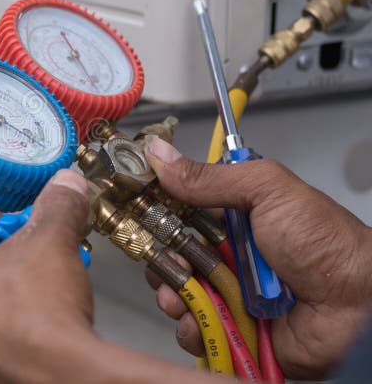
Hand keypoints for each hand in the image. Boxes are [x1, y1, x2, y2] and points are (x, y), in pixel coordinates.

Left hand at [0, 169, 223, 383]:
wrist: (61, 380)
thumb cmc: (40, 318)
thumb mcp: (51, 242)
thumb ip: (55, 205)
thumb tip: (65, 184)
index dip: (4, 223)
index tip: (24, 224)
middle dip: (2, 259)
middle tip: (35, 256)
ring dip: (1, 295)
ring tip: (38, 291)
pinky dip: (1, 331)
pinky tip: (32, 326)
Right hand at [143, 136, 371, 379]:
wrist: (361, 308)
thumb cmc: (328, 244)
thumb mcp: (267, 192)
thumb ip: (209, 177)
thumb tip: (159, 155)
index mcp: (233, 215)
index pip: (179, 208)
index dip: (156, 211)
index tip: (137, 212)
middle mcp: (227, 252)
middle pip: (171, 253)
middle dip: (161, 259)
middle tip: (168, 261)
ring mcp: (228, 291)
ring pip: (177, 292)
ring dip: (172, 294)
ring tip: (182, 295)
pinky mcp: (233, 327)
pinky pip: (195, 329)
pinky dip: (191, 328)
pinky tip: (201, 321)